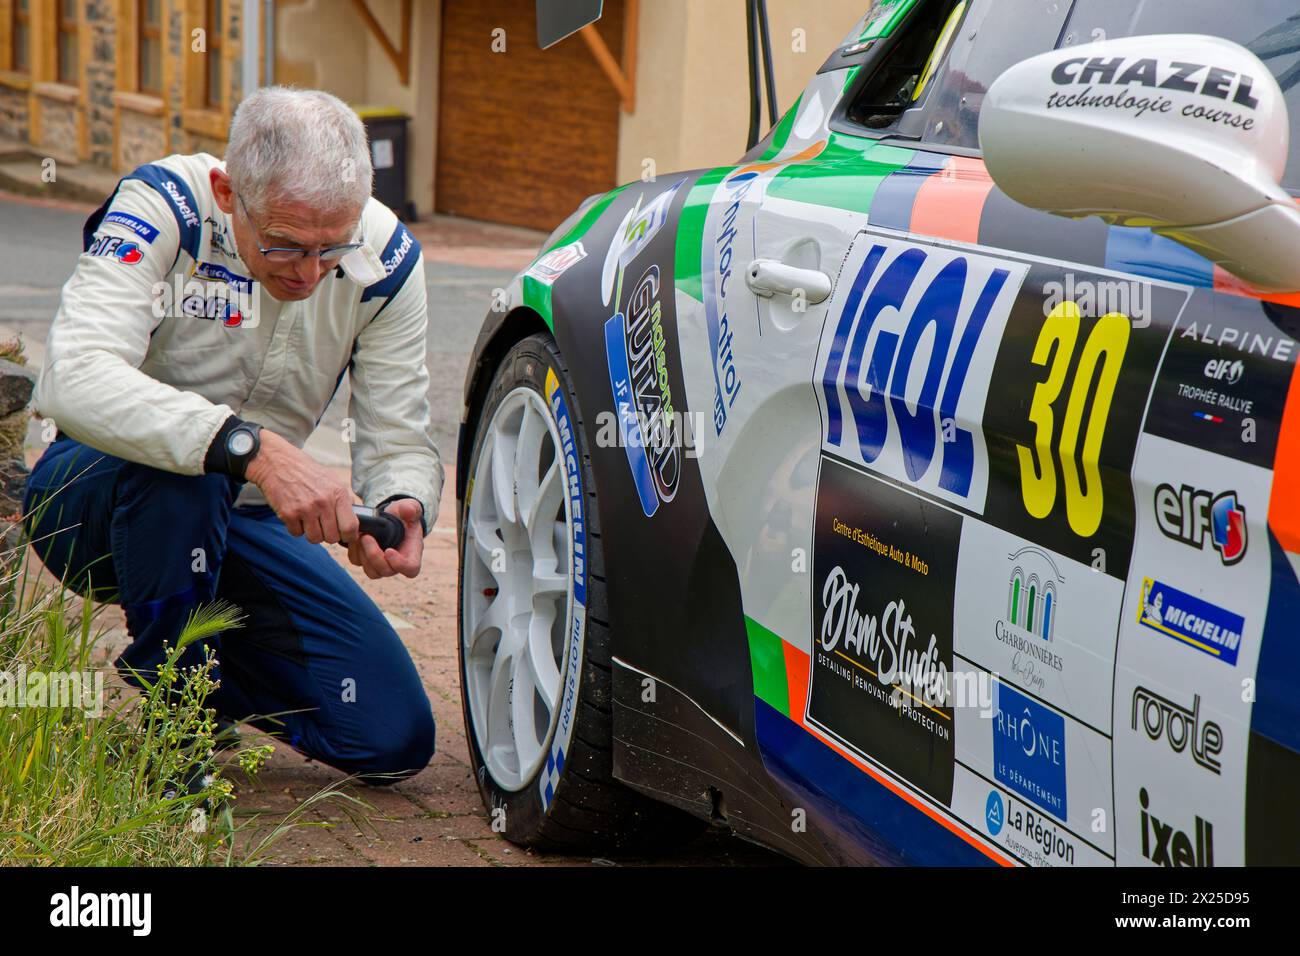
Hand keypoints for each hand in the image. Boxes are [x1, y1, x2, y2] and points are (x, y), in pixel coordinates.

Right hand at [245, 430, 358, 544]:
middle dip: (328, 534)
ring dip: (312, 532)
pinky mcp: (288, 514)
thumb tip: (356, 520)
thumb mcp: (333, 480)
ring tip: (309, 518)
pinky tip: (296, 515)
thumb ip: (345, 500)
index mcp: (338, 493)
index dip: (349, 536)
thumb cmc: (307, 472)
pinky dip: (296, 528)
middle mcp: (323, 502)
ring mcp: (305, 509)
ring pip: (315, 539)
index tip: (345, 535)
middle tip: (322, 524)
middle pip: (332, 538)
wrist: (278, 462)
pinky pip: (297, 533)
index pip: (350, 527)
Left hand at [346, 498, 424, 578]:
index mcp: (412, 553)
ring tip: (360, 536)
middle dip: (374, 555)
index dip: (399, 564)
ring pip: (371, 571)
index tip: (388, 550)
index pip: (410, 569)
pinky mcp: (367, 561)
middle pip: (386, 571)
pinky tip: (355, 537)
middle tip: (367, 537)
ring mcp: (382, 564)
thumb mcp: (410, 508)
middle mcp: (397, 564)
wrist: (392, 517)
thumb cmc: (404, 516)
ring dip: (363, 555)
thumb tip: (409, 510)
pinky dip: (354, 551)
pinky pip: (358, 562)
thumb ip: (412, 508)